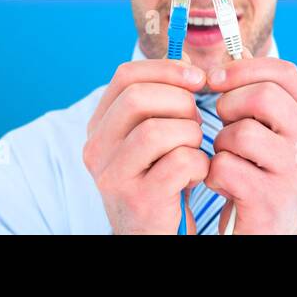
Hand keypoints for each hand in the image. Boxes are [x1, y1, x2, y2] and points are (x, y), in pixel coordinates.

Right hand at [82, 55, 207, 233]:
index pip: (126, 75)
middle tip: (195, 124)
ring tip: (195, 152)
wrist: (155, 234)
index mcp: (100, 126)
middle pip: (139, 98)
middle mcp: (96, 149)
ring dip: (191, 136)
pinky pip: (180, 162)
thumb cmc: (163, 180)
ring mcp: (113, 176)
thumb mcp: (156, 137)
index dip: (167, 69)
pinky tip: (196, 176)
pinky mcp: (138, 200)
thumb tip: (189, 62)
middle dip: (181, 103)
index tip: (197, 78)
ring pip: (159, 130)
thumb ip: (164, 100)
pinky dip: (199, 165)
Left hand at [204, 47, 296, 233]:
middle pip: (262, 96)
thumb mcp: (268, 137)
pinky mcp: (271, 200)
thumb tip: (228, 57)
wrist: (265, 237)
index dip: (243, 68)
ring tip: (226, 163)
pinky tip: (224, 188)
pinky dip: (213, 176)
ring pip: (239, 133)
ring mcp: (296, 174)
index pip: (284, 72)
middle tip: (222, 126)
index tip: (214, 79)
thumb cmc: (259, 181)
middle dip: (228, 106)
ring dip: (219, 146)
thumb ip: (257, 100)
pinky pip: (224, 167)